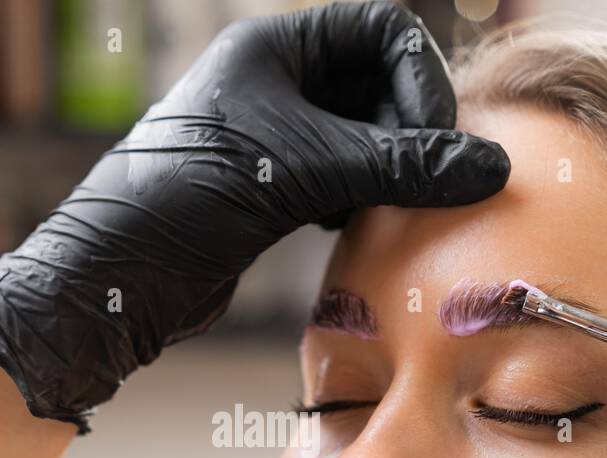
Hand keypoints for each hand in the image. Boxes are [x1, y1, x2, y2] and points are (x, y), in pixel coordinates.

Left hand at [0, 0, 508, 432]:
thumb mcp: (301, 170)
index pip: (382, 31)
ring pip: (364, 136)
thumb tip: (490, 168)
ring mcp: (274, 136)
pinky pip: (343, 178)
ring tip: (404, 206)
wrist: (115, 279)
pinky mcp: (271, 188)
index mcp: (275, 47)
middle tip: (432, 180)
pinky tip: (364, 226)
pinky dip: (366, 197)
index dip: (422, 80)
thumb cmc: (188, 200)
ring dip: (393, 168)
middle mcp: (276, 82)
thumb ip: (398, 165)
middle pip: (379, 84)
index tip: (438, 140)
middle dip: (413, 129)